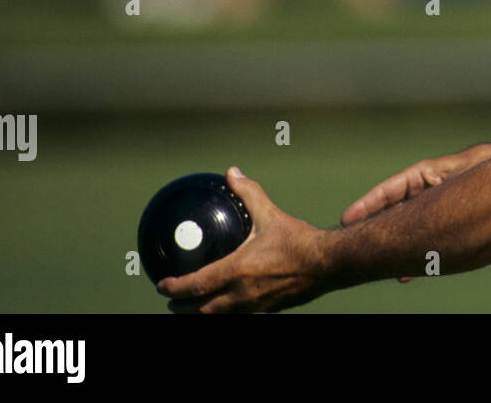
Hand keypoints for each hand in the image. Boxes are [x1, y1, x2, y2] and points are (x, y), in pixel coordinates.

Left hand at [157, 168, 328, 313]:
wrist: (327, 263)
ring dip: (200, 313)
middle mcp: (242, 293)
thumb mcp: (270, 215)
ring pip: (218, 316)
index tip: (162, 283)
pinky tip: (225, 303)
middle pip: (201, 310)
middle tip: (172, 301)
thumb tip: (233, 174)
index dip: (174, 287)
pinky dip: (223, 311)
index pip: (195, 285)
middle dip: (182, 307)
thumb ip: (249, 193)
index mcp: (238, 270)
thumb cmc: (299, 241)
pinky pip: (237, 314)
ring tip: (192, 307)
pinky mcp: (267, 309)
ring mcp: (254, 305)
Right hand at [339, 140, 490, 281]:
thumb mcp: (464, 170)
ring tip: (384, 266)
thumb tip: (419, 205)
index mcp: (427, 173)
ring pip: (408, 224)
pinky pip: (426, 233)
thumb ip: (441, 183)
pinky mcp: (448, 215)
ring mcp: (437, 202)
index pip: (391, 190)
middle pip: (395, 210)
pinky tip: (412, 271)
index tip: (349, 219)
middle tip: (354, 245)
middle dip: (376, 227)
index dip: (369, 205)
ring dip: (396, 242)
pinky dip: (417, 249)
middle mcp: (428, 188)